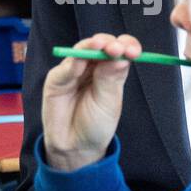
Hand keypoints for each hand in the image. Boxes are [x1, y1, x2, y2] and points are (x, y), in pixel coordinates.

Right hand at [42, 32, 140, 171]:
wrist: (76, 147)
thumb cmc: (96, 124)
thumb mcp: (109, 102)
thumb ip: (111, 78)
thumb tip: (120, 55)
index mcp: (111, 70)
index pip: (120, 49)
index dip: (127, 45)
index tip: (134, 51)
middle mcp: (93, 66)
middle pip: (101, 45)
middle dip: (109, 43)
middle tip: (117, 49)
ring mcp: (74, 70)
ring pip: (82, 50)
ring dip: (92, 46)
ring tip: (102, 47)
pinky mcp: (57, 79)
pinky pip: (65, 67)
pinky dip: (73, 62)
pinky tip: (80, 64)